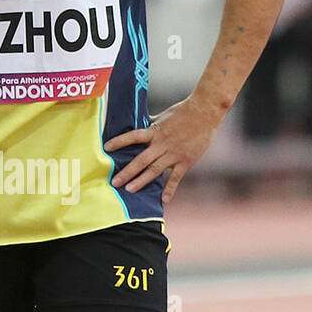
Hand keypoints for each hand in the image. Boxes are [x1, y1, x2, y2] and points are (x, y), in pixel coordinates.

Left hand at [103, 96, 221, 205]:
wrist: (205, 112)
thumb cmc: (183, 111)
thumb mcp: (163, 115)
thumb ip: (150, 123)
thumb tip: (138, 123)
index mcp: (155, 131)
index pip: (133, 136)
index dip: (119, 141)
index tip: (106, 147)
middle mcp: (162, 144)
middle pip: (141, 160)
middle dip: (127, 172)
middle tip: (114, 182)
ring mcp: (173, 154)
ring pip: (154, 170)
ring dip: (141, 181)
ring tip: (129, 190)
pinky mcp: (185, 161)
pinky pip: (175, 178)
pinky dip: (170, 189)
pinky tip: (164, 200)